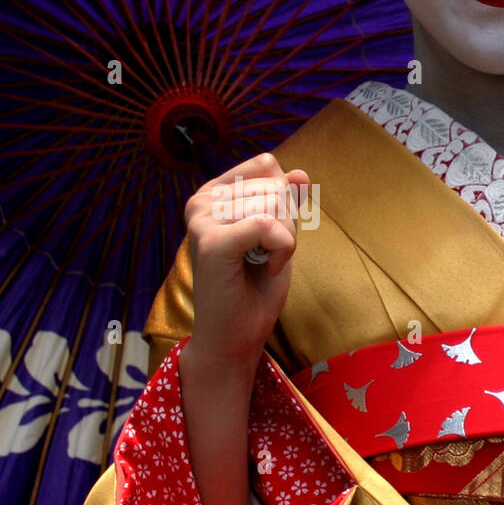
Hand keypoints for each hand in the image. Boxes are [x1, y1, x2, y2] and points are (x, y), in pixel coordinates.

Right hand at [184, 153, 310, 370]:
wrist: (235, 337)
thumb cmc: (254, 288)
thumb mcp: (278, 234)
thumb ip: (286, 201)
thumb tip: (301, 174)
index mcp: (213, 193)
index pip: (267, 166)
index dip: (283, 200)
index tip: (267, 235)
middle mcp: (202, 201)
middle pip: (275, 185)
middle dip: (286, 224)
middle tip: (265, 256)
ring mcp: (202, 220)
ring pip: (275, 204)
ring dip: (284, 240)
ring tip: (261, 264)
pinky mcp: (211, 243)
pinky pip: (268, 226)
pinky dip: (281, 250)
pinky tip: (266, 268)